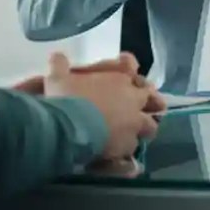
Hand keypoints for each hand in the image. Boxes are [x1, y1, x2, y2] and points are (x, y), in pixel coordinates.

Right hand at [43, 53, 159, 159]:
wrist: (68, 127)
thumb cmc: (66, 97)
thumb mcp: (57, 77)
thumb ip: (59, 65)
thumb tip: (56, 56)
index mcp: (120, 80)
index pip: (138, 77)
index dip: (134, 83)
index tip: (127, 88)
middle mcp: (132, 100)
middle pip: (154, 102)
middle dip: (148, 106)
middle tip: (136, 112)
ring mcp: (133, 123)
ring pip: (150, 126)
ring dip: (141, 129)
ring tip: (129, 135)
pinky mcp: (128, 145)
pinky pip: (133, 148)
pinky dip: (127, 150)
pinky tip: (118, 154)